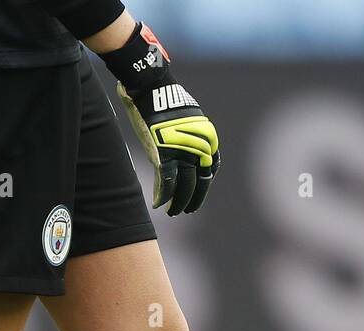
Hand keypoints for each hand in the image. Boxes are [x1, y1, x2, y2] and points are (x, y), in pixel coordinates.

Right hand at [105, 24, 219, 215]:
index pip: (211, 170)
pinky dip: (163, 195)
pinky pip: (166, 182)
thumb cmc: (165, 97)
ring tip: (173, 211)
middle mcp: (200, 147)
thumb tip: (183, 143)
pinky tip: (159, 204)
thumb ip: (190, 134)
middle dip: (193, 199)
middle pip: (199, 182)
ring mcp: (183, 152)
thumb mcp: (188, 116)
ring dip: (179, 202)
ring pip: (184, 186)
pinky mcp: (164, 155)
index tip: (197, 193)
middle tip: (187, 210)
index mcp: (209, 138)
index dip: (203, 185)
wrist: (152, 86)